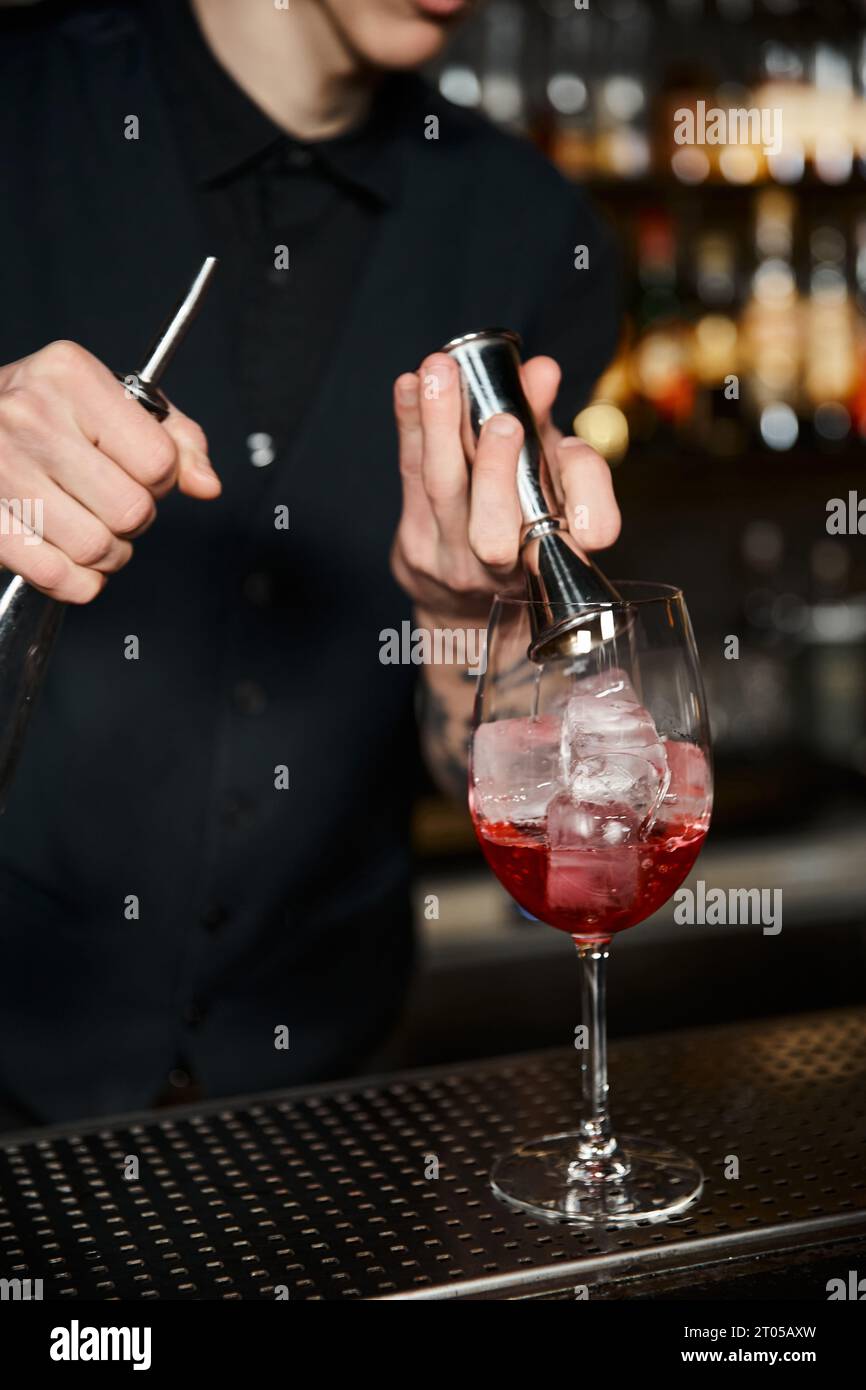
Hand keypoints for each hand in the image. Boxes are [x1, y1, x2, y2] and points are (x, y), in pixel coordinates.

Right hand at [0, 339, 219, 602]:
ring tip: (92, 528)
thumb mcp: (114, 402)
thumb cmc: (46, 410)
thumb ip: (175, 440)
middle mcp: (31, 416)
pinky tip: (71, 560)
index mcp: (71, 376)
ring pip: (96, 548)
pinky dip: (76, 582)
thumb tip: (206, 485)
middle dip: (135, 521)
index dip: (163, 480)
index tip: (143, 475)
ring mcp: (0, 467)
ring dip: (108, 554)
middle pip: (130, 511)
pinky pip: (54, 574)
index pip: (159, 462)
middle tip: (115, 506)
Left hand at [390, 352, 619, 622]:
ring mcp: (451, 560)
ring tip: (439, 371)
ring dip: (440, 425)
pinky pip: (410, 477)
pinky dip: (409, 425)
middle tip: (503, 421)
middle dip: (497, 471)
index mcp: (558, 552)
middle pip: (494, 527)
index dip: (588, 496)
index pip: (587, 527)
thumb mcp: (549, 490)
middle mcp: (505, 567)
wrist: (465, 608)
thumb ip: (543, 428)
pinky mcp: (413, 544)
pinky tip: (406, 386)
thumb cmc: (520, 536)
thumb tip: (541, 371)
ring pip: (444, 490)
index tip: (572, 451)